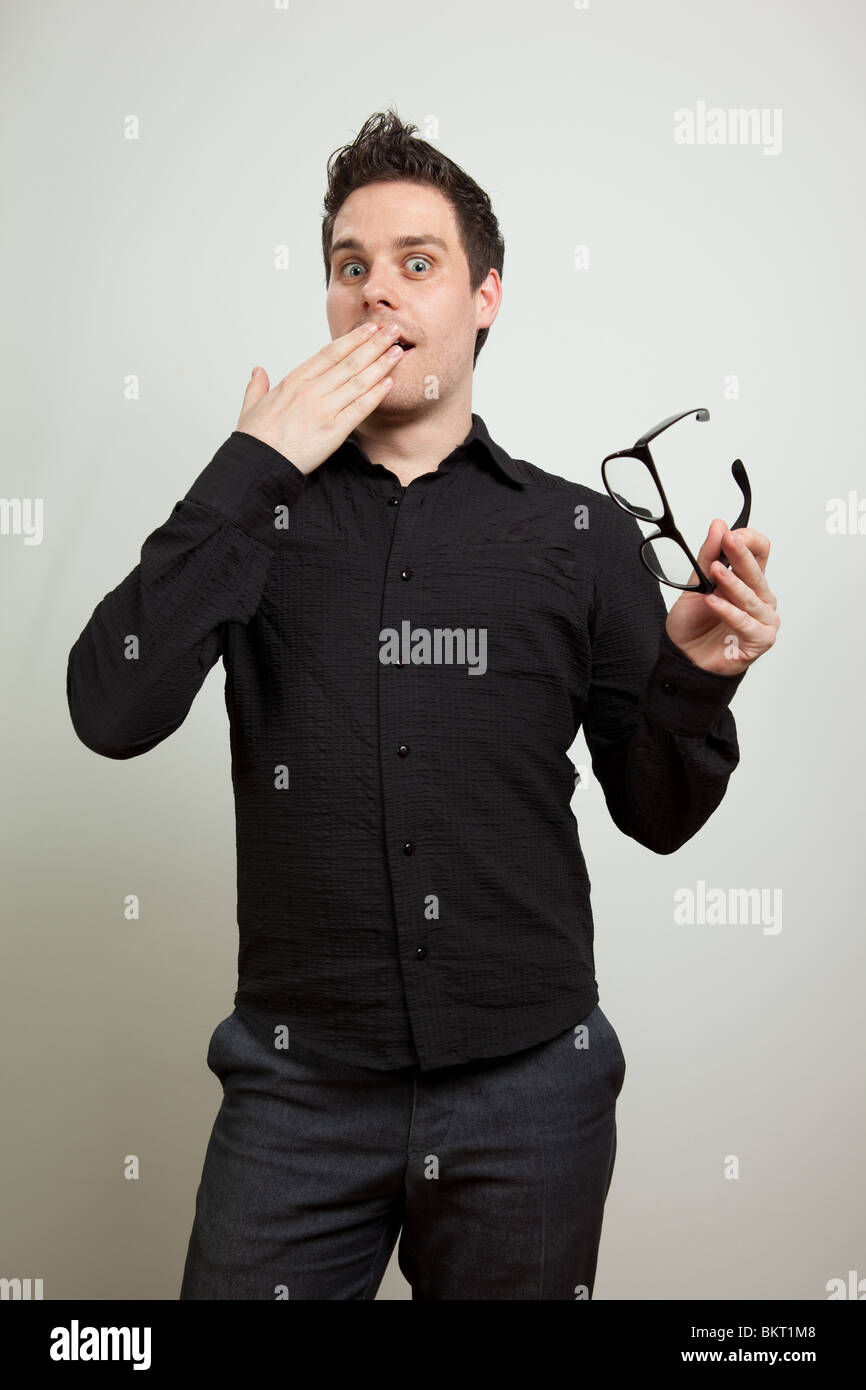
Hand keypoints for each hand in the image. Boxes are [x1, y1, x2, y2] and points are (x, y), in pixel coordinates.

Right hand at [235, 321, 405, 474]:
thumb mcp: (251, 405)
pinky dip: (376, 394)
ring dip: (381, 364)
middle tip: (392, 330)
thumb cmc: (255, 438)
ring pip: (358, 381)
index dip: (352, 339)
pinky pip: (360, 408)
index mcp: (294, 381)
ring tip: (398, 351)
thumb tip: (258, 372)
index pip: (330, 353)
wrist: (257, 463)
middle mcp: (311, 390)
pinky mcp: (333, 430)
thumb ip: (257, 386)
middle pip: (349, 362)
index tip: (368, 329)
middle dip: (374, 344)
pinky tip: (389, 382)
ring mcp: (324, 409)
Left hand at [664, 519, 779, 675]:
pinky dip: (729, 612)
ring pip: (751, 596)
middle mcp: (761, 597)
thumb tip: (719, 525)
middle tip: (728, 540)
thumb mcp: (696, 584)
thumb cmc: (694, 624)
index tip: (728, 534)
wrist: (685, 656)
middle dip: (740, 554)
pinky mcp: (761, 639)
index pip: (761, 551)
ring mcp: (763, 619)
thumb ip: (708, 556)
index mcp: (749, 580)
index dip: (748, 540)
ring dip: (732, 583)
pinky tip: (714, 602)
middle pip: (756, 571)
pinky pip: (746, 622)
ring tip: (715, 572)